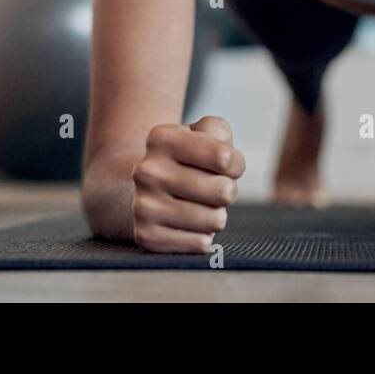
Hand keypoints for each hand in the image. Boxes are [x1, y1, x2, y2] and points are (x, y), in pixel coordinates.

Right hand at [132, 115, 245, 252]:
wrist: (139, 192)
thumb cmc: (185, 161)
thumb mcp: (200, 133)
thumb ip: (218, 130)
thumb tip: (226, 158)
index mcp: (161, 138)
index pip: (224, 157)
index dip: (234, 163)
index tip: (224, 164)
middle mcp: (147, 171)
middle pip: (223, 190)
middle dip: (227, 190)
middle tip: (212, 187)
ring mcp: (144, 205)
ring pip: (215, 219)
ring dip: (216, 214)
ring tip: (200, 205)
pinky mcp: (146, 236)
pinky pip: (201, 243)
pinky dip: (203, 236)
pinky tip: (188, 225)